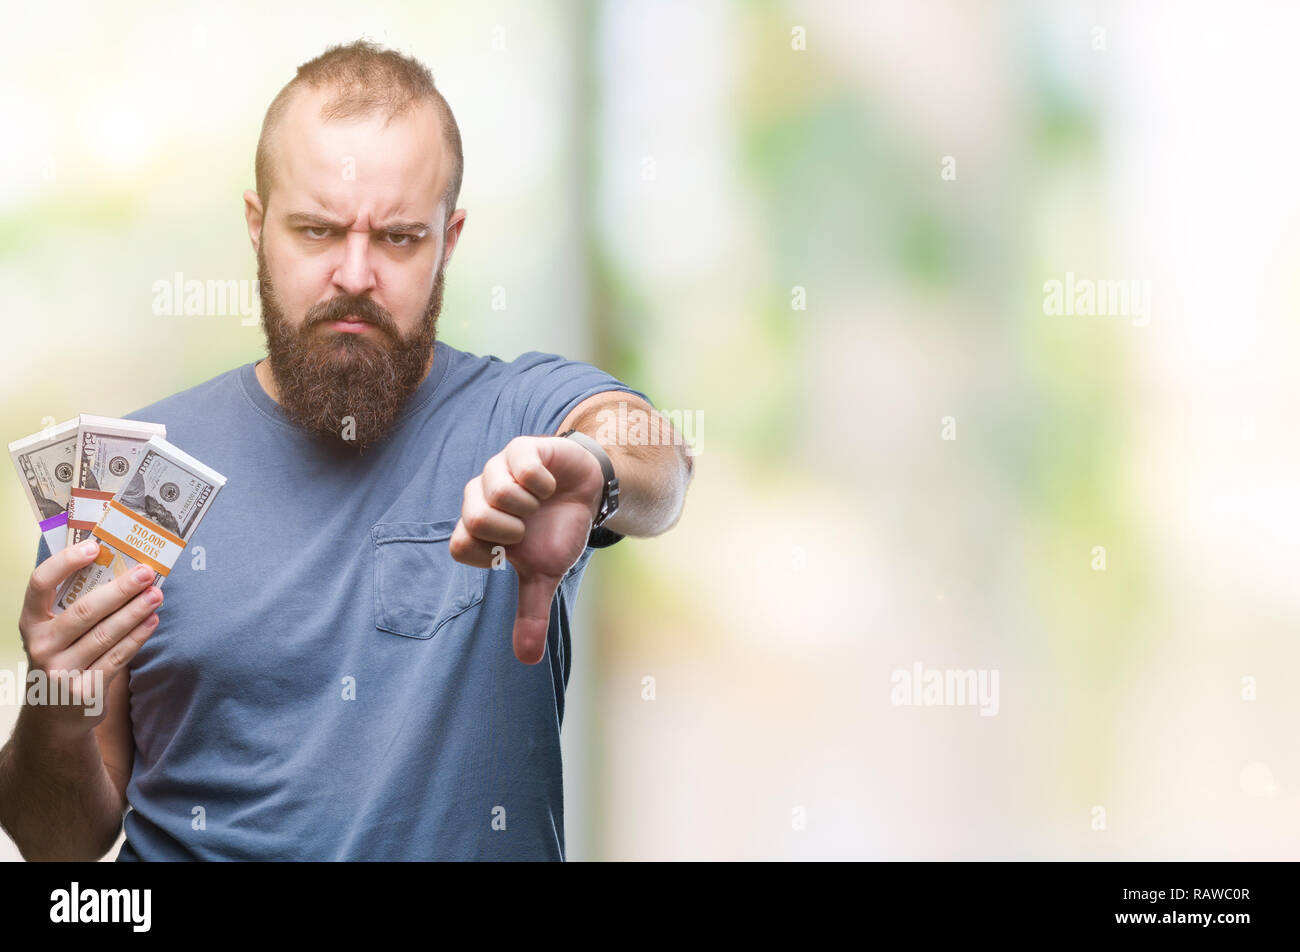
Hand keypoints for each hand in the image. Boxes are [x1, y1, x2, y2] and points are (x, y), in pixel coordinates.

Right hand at [17, 541, 162, 741]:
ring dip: (135, 612)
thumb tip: (122, 568)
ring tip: (157, 594)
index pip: (40, 584)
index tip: (94, 547)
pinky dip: (138, 637)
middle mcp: (40, 646)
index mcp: (30, 622)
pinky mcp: (84, 691)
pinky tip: (152, 620)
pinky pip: (117, 657)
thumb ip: (75, 606)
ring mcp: (61, 671)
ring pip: (105, 635)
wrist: (54, 716)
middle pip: (84, 610)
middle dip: (120, 589)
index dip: (65, 562)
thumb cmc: (63, 658)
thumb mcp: (55, 633)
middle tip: (146, 573)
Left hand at [450, 435, 604, 664]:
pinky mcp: (520, 449)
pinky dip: (540, 481)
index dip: (491, 553)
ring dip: (528, 505)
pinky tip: (548, 484)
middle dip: (510, 530)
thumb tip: (527, 661)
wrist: (587, 493)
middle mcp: (480, 497)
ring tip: (539, 504)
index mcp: (477, 527)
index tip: (515, 551)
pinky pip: (520, 463)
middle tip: (528, 527)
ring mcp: (498, 469)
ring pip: (495, 490)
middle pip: (474, 519)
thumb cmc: (557, 532)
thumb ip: (531, 612)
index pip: (460, 546)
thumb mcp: (545, 574)